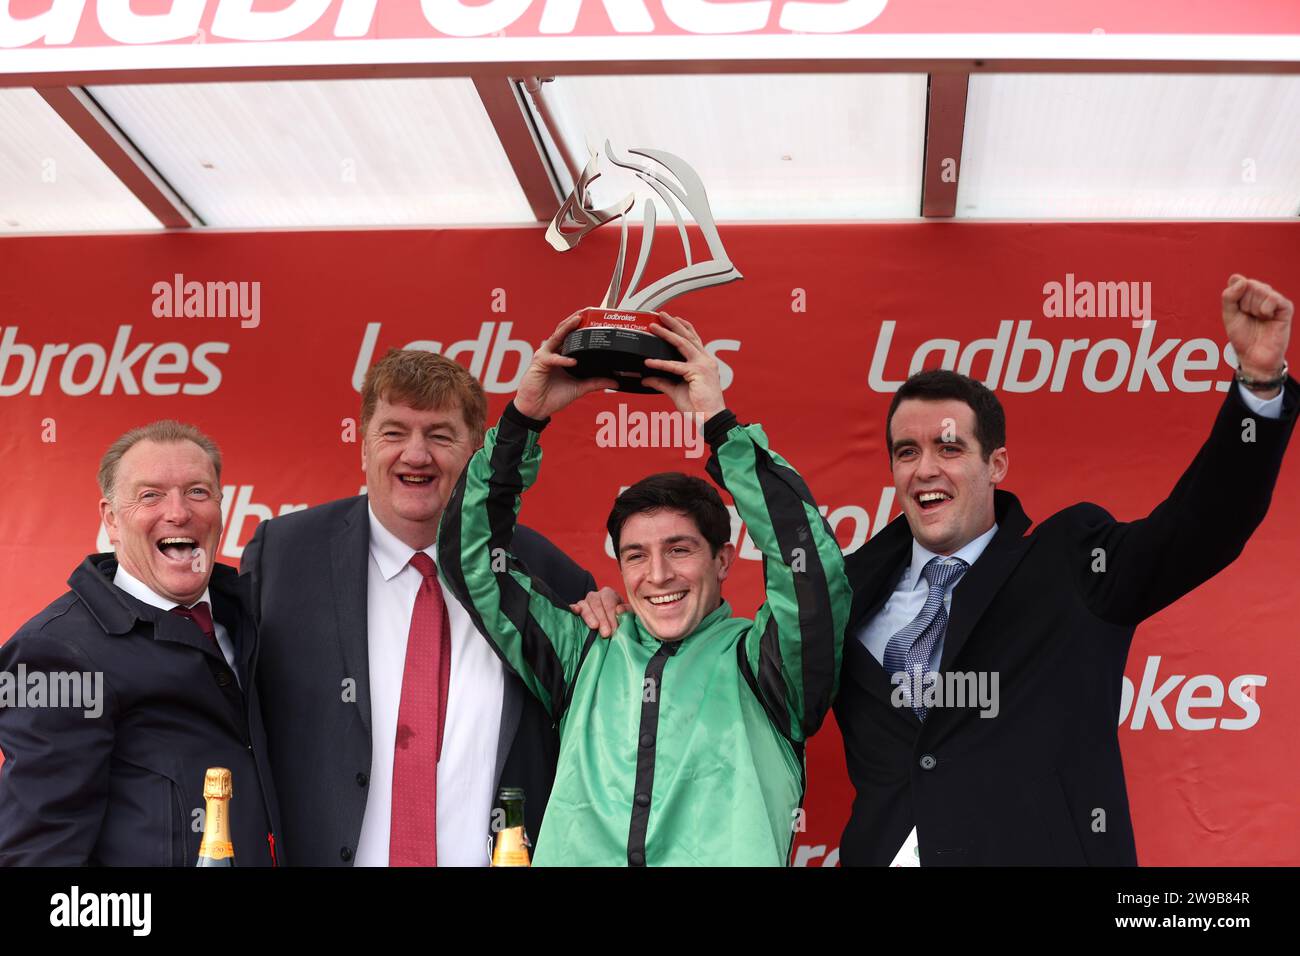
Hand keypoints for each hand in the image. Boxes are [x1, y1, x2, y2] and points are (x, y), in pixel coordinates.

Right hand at [514, 313, 617, 419]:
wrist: (536, 408)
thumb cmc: (553, 397)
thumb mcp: (580, 388)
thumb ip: (596, 382)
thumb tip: (615, 382)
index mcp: (562, 355)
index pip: (573, 336)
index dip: (582, 326)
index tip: (595, 318)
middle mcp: (553, 351)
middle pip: (564, 330)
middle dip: (574, 319)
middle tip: (587, 310)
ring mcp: (545, 355)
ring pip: (556, 336)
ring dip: (567, 327)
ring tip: (578, 320)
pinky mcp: (539, 363)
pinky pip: (552, 358)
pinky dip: (562, 359)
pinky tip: (572, 361)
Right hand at [569, 587, 628, 637]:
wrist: (609, 625)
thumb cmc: (620, 619)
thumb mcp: (628, 614)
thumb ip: (627, 611)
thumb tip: (619, 610)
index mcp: (609, 594)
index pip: (609, 602)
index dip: (611, 616)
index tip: (614, 630)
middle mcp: (595, 596)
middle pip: (596, 604)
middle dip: (602, 619)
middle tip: (606, 634)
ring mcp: (584, 602)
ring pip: (584, 605)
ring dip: (589, 616)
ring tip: (594, 627)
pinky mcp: (576, 609)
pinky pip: (573, 607)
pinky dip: (573, 608)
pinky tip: (575, 612)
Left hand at [641, 313, 725, 418]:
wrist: (711, 419)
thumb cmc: (698, 406)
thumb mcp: (676, 391)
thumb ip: (662, 382)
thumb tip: (646, 378)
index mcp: (704, 362)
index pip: (694, 339)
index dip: (684, 327)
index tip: (674, 318)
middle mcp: (705, 360)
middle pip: (688, 336)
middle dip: (674, 323)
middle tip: (661, 314)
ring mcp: (703, 365)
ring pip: (682, 344)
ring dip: (666, 334)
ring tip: (653, 327)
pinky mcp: (697, 373)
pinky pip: (675, 366)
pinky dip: (660, 363)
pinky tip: (649, 361)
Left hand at [1222, 274, 1291, 395]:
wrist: (1254, 356)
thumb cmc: (1242, 337)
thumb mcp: (1228, 315)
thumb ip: (1229, 296)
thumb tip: (1241, 279)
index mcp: (1246, 294)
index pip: (1236, 280)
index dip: (1233, 296)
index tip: (1236, 310)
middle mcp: (1261, 294)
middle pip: (1249, 284)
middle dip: (1243, 304)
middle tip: (1248, 317)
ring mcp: (1274, 300)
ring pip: (1261, 289)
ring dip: (1254, 308)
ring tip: (1258, 319)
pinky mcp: (1285, 308)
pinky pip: (1274, 298)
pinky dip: (1265, 309)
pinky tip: (1267, 317)